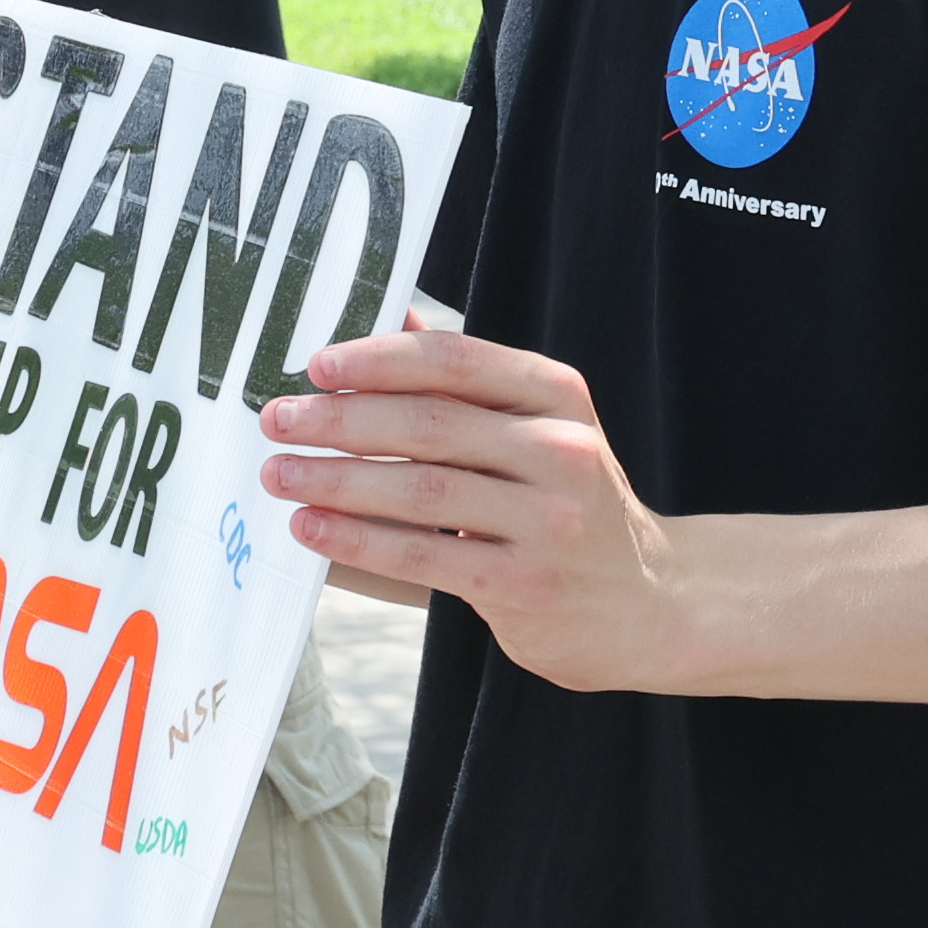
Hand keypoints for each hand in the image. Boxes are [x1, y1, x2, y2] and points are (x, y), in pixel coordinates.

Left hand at [258, 328, 680, 692]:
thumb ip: (465, 380)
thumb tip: (380, 322)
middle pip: (429, 424)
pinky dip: (359, 542)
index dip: (380, 358)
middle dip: (340, 419)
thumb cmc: (567, 500)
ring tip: (280, 475)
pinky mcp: (525, 586)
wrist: (650, 604)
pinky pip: (423, 558)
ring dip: (336, 482)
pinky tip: (314, 531)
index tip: (317, 365)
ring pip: (420, 492)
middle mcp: (561, 450)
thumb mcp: (538, 425)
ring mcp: (549, 523)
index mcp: (558, 394)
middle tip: (277, 419)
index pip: (456, 360)